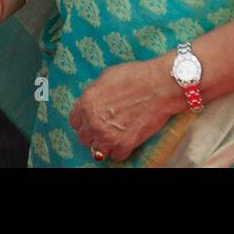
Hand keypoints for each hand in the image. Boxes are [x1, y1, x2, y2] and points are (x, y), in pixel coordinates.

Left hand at [69, 56, 184, 162]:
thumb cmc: (135, 77)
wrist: (159, 86)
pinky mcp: (125, 145)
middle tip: (102, 128)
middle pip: (84, 138)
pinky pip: (116, 156)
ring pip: (97, 151)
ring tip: (113, 137)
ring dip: (104, 144)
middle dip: (92, 133)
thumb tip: (91, 102)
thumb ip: (94, 93)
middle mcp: (94, 122)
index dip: (82, 121)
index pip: (74, 121)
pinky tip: (125, 141)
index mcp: (86, 103)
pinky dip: (119, 151)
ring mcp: (108, 136)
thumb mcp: (106, 78)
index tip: (88, 121)